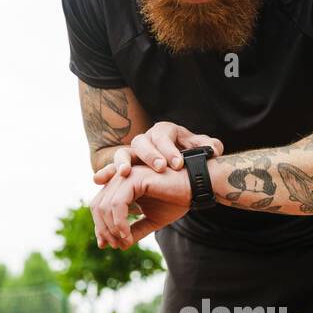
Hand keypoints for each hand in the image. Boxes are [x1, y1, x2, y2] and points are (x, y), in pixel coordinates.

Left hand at [91, 162, 193, 248]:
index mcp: (122, 186)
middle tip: (114, 245)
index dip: (99, 226)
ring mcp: (127, 176)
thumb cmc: (175, 201)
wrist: (195, 189)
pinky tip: (127, 234)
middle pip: (97, 205)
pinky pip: (117, 203)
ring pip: (104, 205)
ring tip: (124, 241)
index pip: (99, 206)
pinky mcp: (135, 178)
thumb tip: (119, 245)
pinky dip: (119, 222)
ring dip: (111, 228)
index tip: (105, 245)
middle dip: (102, 229)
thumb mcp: (151, 220)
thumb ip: (135, 230)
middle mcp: (120, 178)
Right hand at [93, 121, 223, 183]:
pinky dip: (106, 174)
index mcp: (165, 131)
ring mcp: (134, 153)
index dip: (169, 149)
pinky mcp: (125, 167)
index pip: (164, 135)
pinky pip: (113, 169)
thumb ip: (209, 146)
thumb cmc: (189, 154)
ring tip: (123, 174)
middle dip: (149, 155)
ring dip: (121, 163)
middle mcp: (147, 140)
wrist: (178, 165)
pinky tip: (99, 180)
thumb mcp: (201, 149)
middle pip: (142, 142)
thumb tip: (213, 148)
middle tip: (160, 169)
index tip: (177, 164)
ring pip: (123, 153)